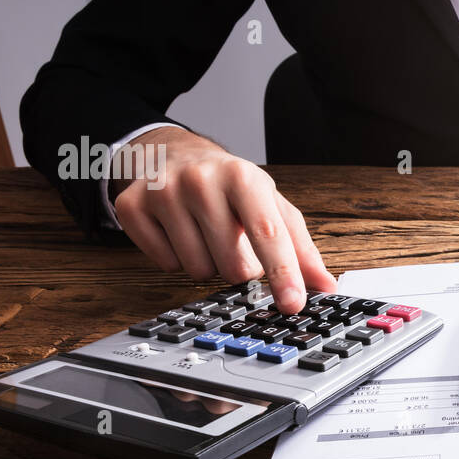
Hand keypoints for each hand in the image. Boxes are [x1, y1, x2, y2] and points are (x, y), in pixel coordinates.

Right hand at [112, 126, 335, 312]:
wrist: (173, 154)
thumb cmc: (231, 186)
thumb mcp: (271, 205)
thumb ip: (301, 248)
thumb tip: (326, 286)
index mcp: (243, 177)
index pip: (267, 232)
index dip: (283, 273)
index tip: (293, 304)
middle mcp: (201, 180)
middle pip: (232, 265)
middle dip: (240, 267)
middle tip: (233, 240)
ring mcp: (163, 192)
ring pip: (198, 270)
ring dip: (208, 263)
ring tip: (206, 233)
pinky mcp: (133, 207)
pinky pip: (165, 265)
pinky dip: (176, 258)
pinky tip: (179, 232)